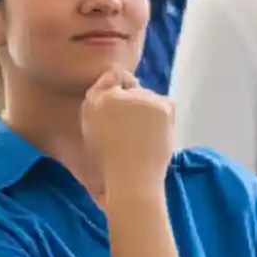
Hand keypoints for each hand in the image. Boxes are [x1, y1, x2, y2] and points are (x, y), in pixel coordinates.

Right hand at [81, 70, 174, 188]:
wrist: (130, 179)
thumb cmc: (106, 164)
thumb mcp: (92, 131)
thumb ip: (100, 107)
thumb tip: (115, 89)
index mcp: (93, 101)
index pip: (109, 77)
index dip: (116, 88)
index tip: (118, 107)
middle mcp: (115, 93)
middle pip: (131, 86)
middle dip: (132, 101)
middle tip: (130, 128)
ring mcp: (140, 97)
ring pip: (148, 96)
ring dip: (148, 109)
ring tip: (144, 135)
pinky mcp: (161, 106)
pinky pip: (165, 104)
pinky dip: (163, 115)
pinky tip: (157, 133)